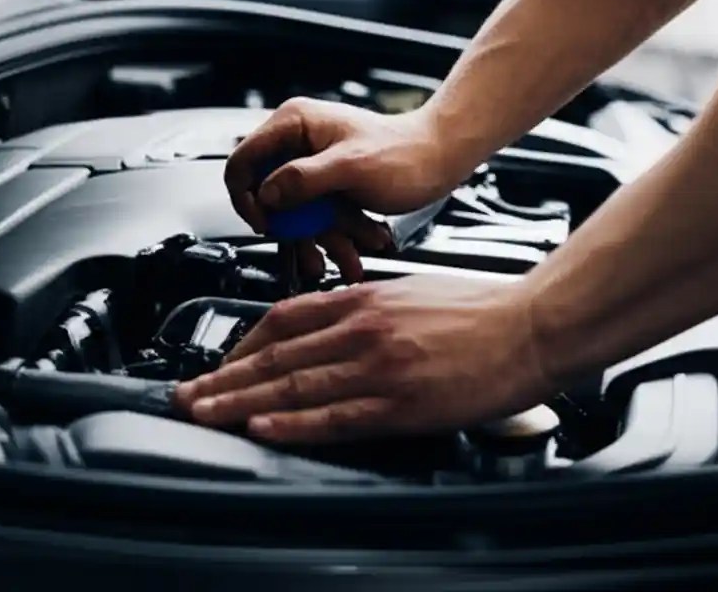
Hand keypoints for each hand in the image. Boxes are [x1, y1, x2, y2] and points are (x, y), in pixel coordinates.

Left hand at [172, 276, 556, 443]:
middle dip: (224, 376)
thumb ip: (364, 304)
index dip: (242, 343)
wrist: (531, 326)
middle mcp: (361, 329)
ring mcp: (378, 367)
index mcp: (363, 299)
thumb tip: (329, 320)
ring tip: (204, 413)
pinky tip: (263, 426)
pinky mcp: (399, 402)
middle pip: (275, 354)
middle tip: (186, 394)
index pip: (283, 318)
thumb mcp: (409, 290)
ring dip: (240, 401)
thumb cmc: (480, 309)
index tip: (220, 362)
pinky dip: (294, 422)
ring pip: (293, 385)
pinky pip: (334, 416)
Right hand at [225, 97, 466, 281]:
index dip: (247, 198)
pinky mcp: (328, 186)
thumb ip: (303, 180)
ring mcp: (312, 166)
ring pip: (297, 215)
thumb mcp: (350, 167)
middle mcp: (297, 143)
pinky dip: (336, 238)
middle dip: (296, 232)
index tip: (266, 225)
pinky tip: (355, 254)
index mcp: (294, 124)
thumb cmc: (405, 153)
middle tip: (313, 256)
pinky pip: (318, 218)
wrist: (441, 159)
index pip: (243, 162)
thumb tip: (267, 196)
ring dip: (320, 242)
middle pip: (270, 196)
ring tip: (345, 262)